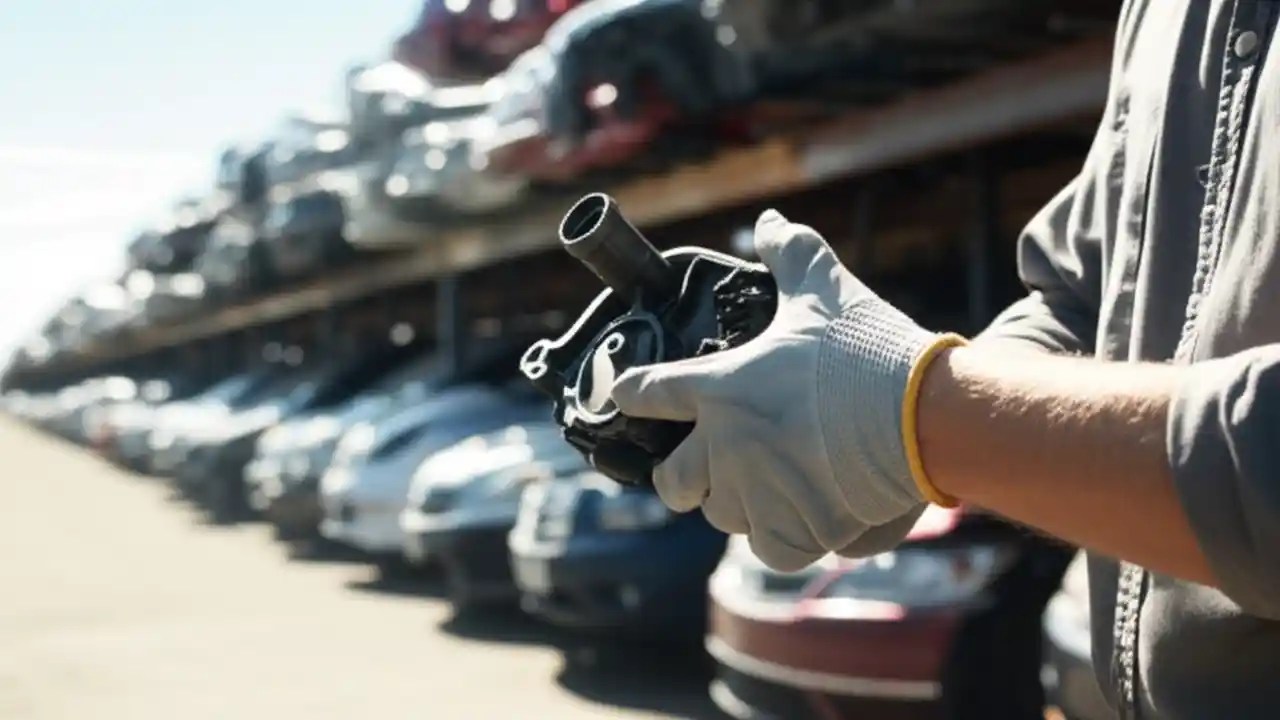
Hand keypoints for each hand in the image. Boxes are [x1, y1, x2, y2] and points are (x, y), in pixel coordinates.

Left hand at [611, 210, 955, 569]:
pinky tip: (799, 514)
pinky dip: (781, 536)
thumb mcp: (825, 289)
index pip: (647, 392)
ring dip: (738, 502)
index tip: (628, 395)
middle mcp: (724, 447)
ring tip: (768, 483)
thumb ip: (790, 252)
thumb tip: (769, 221)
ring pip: (721, 514)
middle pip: (671, 480)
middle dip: (683, 473)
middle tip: (708, 461)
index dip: (633, 392)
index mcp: (719, 387)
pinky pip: (766, 547)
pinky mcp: (792, 532)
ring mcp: (754, 495)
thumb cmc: (867, 351)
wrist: (924, 416)